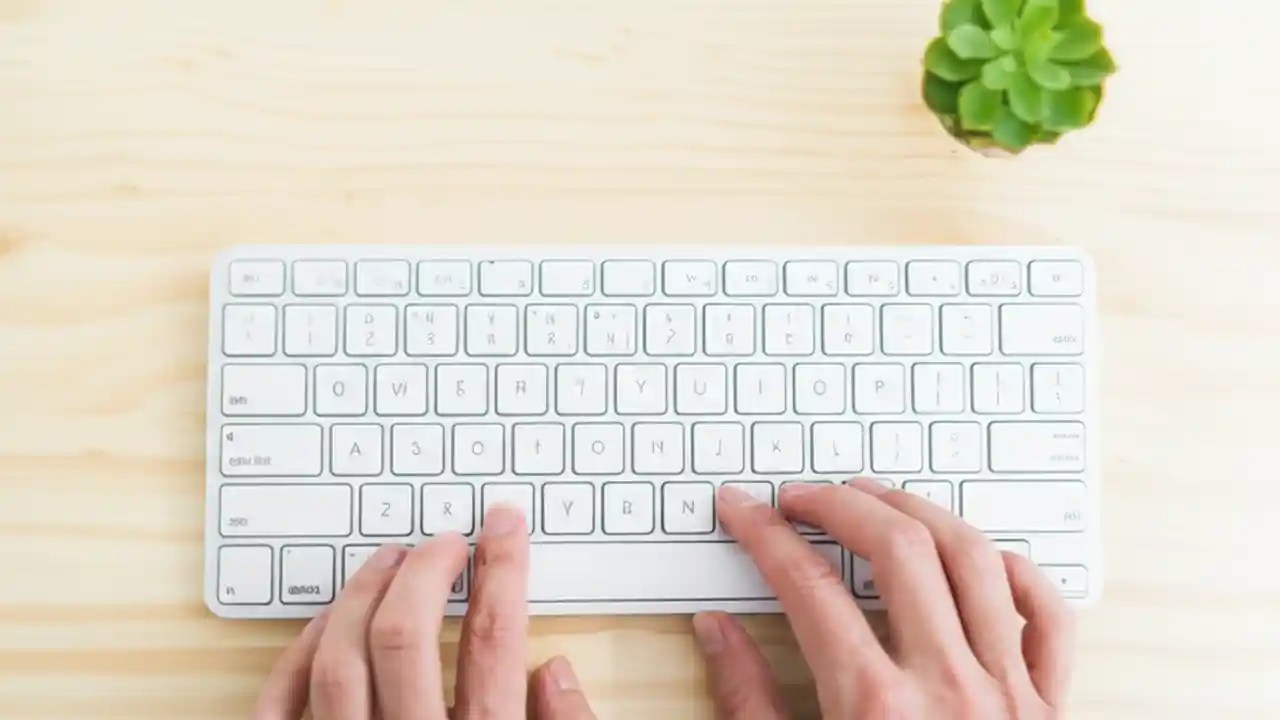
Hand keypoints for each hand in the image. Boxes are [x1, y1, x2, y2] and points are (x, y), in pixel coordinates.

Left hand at [250, 505, 595, 719]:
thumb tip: (557, 674)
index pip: (494, 641)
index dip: (503, 570)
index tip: (504, 526)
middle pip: (404, 636)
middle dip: (426, 570)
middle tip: (445, 541)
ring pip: (338, 660)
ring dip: (362, 595)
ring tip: (390, 561)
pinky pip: (284, 702)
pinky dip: (303, 653)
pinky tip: (330, 623)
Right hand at [700, 478, 1074, 718]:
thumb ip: (748, 700)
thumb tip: (715, 632)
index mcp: (874, 708)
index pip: (805, 584)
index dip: (762, 534)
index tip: (742, 511)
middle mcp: (948, 688)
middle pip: (895, 546)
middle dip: (838, 503)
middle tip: (800, 496)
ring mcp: (1007, 693)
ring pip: (971, 557)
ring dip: (917, 511)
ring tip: (874, 499)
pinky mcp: (1050, 708)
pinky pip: (1045, 615)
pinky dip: (1014, 570)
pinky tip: (975, 555)